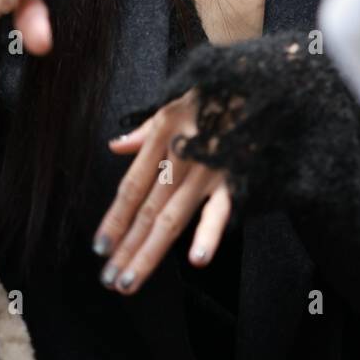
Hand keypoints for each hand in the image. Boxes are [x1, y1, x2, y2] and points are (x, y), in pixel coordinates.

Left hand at [93, 89, 232, 294]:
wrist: (260, 77)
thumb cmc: (214, 90)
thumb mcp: (171, 102)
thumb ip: (143, 130)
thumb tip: (115, 146)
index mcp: (162, 138)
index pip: (132, 188)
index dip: (114, 219)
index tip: (100, 248)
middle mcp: (180, 158)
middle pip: (147, 211)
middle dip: (127, 248)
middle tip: (110, 280)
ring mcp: (208, 170)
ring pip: (172, 218)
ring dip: (149, 252)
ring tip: (129, 281)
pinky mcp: (236, 176)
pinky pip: (221, 209)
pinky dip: (209, 233)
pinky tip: (197, 259)